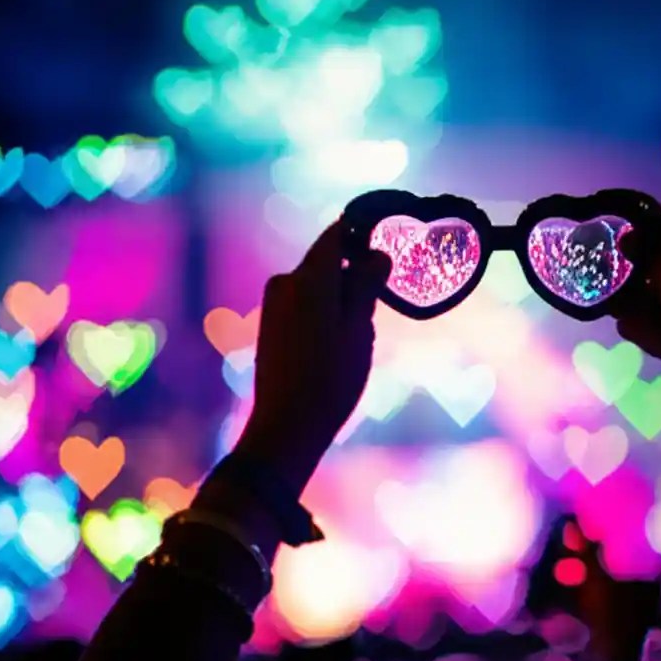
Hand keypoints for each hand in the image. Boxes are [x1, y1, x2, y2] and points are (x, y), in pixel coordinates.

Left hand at [235, 220, 390, 476]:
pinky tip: (334, 353)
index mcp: (307, 277)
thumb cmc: (330, 378)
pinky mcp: (272, 324)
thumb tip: (376, 252)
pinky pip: (307, 305)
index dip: (364, 237)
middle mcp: (285, 282)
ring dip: (342, 303)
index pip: (338, 234)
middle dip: (355, 281)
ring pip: (321, 287)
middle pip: (330, 263)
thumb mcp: (359, 328)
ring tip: (352, 345)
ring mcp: (274, 303)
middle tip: (371, 321)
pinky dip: (326, 318)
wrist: (287, 426)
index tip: (388, 256)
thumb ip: (366, 283)